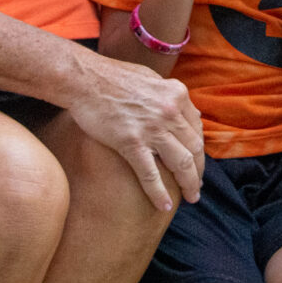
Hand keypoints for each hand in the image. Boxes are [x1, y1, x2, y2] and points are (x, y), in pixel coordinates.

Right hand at [68, 54, 204, 211]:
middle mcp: (170, 111)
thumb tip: (187, 112)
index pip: (197, 127)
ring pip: (181, 163)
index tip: (197, 162)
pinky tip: (164, 206)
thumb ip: (169, 96)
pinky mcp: (130, 141)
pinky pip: (151, 173)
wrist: (82, 78)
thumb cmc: (111, 76)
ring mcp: (152, 127)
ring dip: (189, 184)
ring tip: (190, 198)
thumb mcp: (151, 79)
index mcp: (176, 94)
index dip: (199, 149)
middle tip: (197, 186)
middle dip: (199, 170)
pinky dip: (159, 192)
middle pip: (194, 148)